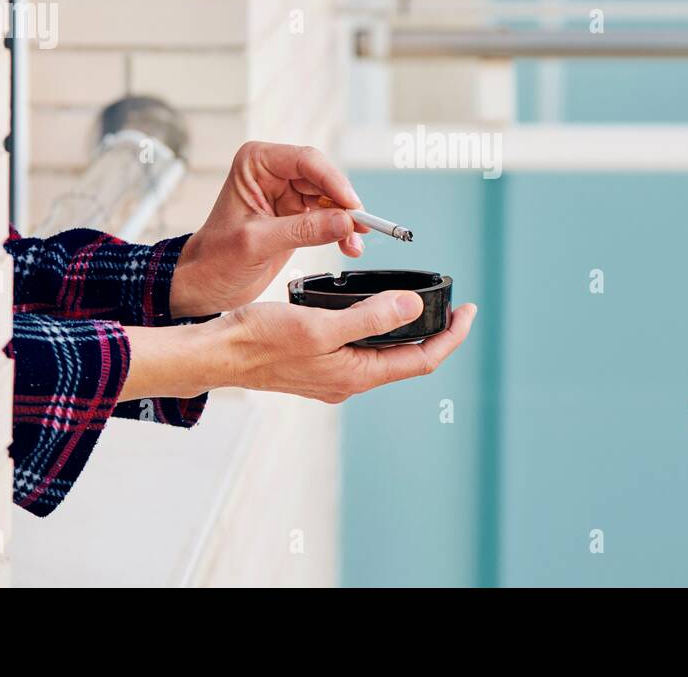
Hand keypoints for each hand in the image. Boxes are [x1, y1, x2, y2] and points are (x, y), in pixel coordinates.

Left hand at [170, 142, 368, 317]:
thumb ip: (303, 230)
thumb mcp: (258, 243)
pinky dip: (341, 231)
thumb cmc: (215, 259)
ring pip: (330, 198)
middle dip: (344, 204)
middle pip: (323, 179)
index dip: (334, 182)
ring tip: (354, 243)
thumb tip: (345, 222)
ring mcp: (287, 194)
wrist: (204, 284)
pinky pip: (328, 218)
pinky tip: (349, 246)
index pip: (306, 161)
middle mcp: (273, 173)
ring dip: (346, 221)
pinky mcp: (296, 216)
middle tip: (360, 227)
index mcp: (256, 164)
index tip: (352, 206)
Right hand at [212, 292, 477, 402]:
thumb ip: (370, 317)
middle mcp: (349, 380)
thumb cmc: (260, 340)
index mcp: (356, 374)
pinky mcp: (319, 364)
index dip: (452, 337)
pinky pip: (361, 349)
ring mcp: (334, 374)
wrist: (218, 353)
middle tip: (454, 308)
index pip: (422, 360)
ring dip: (407, 332)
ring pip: (385, 354)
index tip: (469, 312)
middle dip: (436, 334)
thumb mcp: (319, 325)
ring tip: (421, 306)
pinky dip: (379, 330)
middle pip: (408, 360)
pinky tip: (375, 312)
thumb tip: (414, 308)